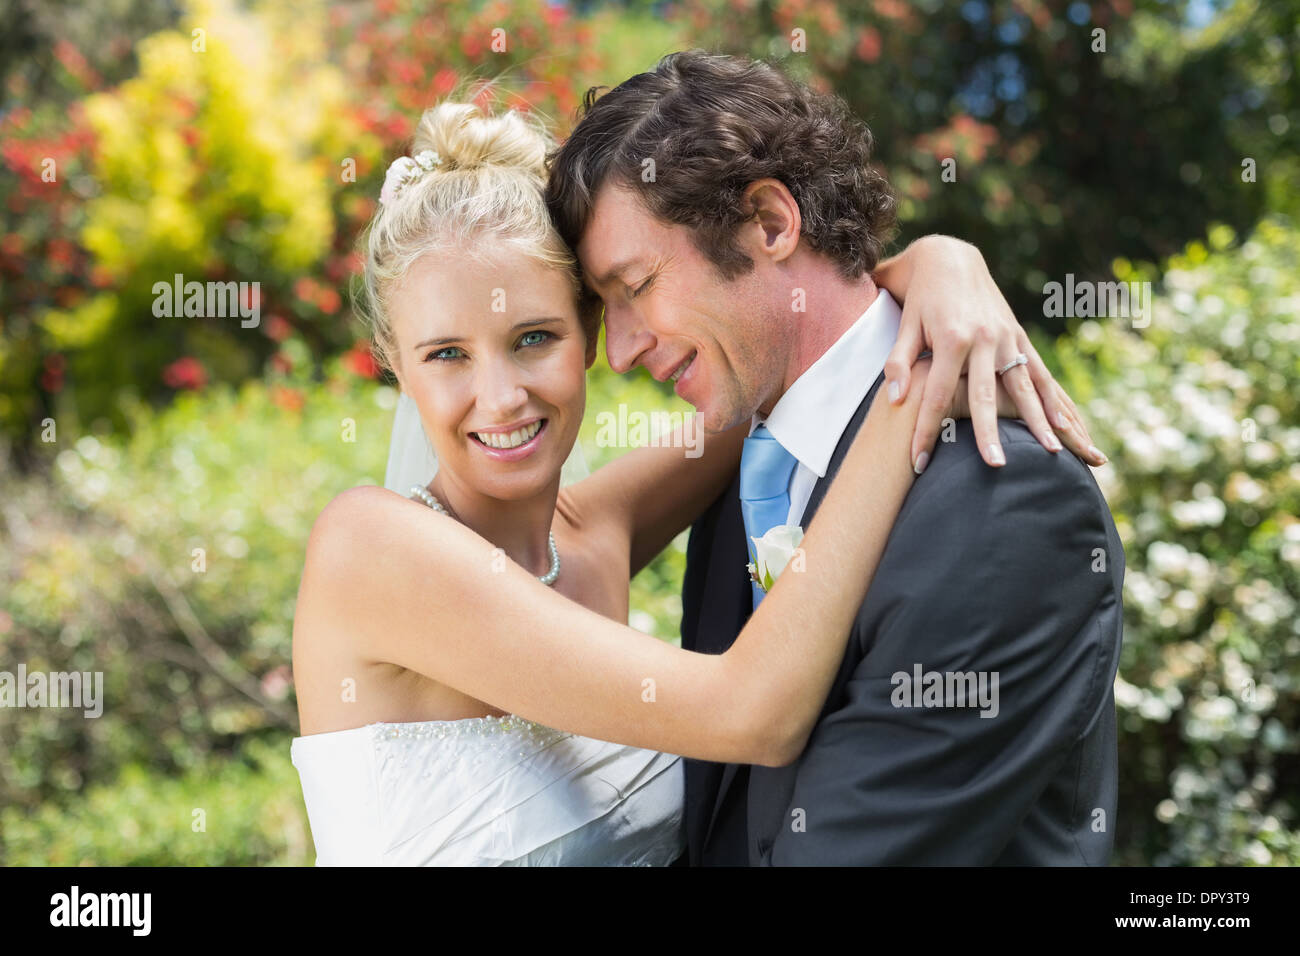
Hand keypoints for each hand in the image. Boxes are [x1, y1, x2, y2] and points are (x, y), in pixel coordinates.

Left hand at [877, 236, 1105, 472]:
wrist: (950, 258)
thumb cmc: (920, 297)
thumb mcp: (904, 325)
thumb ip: (898, 363)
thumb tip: (895, 401)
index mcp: (951, 338)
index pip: (935, 395)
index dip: (925, 431)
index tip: (918, 462)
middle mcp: (984, 340)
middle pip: (985, 396)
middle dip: (989, 433)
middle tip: (993, 466)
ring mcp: (1007, 339)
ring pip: (1023, 388)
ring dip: (1037, 422)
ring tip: (1051, 453)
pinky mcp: (1020, 338)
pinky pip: (1040, 375)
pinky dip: (1054, 402)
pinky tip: (1067, 427)